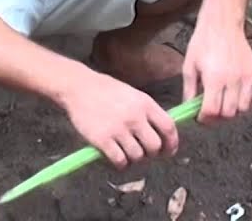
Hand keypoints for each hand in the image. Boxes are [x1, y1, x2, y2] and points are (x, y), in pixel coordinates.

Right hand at [59, 71, 178, 168]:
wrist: (79, 87)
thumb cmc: (107, 90)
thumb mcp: (133, 94)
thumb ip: (148, 112)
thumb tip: (162, 134)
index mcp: (145, 104)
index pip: (168, 127)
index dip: (172, 143)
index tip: (168, 151)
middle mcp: (135, 117)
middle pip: (155, 146)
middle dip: (151, 154)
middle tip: (143, 153)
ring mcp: (118, 129)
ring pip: (138, 156)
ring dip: (134, 159)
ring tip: (126, 153)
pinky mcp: (103, 139)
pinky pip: (120, 161)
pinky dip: (121, 164)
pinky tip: (116, 158)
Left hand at [182, 17, 251, 123]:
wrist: (222, 23)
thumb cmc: (203, 42)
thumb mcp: (189, 65)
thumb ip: (189, 89)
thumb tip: (188, 107)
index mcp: (214, 78)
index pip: (212, 111)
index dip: (204, 119)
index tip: (201, 117)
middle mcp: (232, 80)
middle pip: (228, 113)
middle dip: (218, 117)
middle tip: (212, 111)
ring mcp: (246, 76)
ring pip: (244, 108)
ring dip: (233, 110)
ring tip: (225, 102)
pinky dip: (248, 101)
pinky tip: (238, 94)